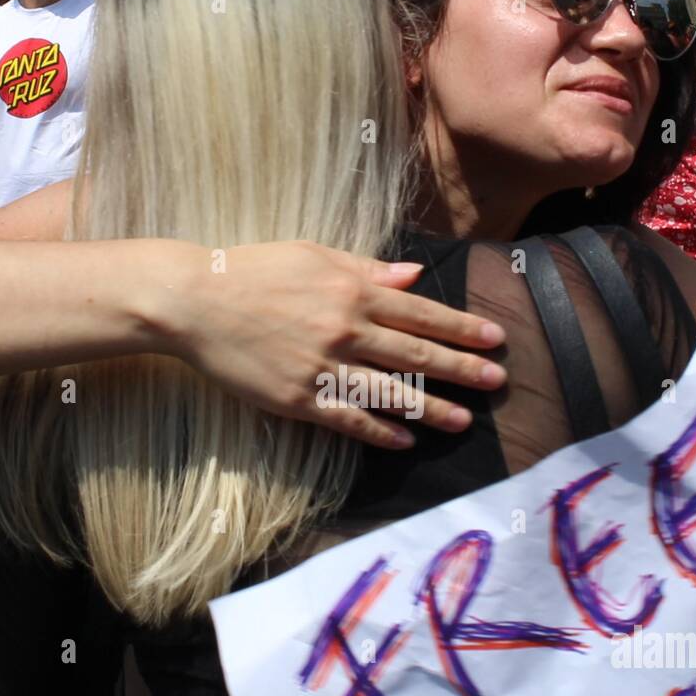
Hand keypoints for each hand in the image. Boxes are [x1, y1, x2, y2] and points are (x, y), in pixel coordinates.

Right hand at [171, 241, 507, 448]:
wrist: (196, 301)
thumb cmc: (254, 270)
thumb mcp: (314, 254)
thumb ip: (367, 267)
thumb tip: (414, 275)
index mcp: (352, 289)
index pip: (421, 312)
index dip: (462, 328)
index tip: (495, 339)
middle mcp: (346, 329)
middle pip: (416, 353)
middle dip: (462, 369)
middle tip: (498, 381)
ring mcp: (323, 367)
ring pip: (390, 392)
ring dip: (431, 408)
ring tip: (463, 420)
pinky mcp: (299, 397)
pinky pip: (349, 420)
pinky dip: (379, 432)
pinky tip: (405, 441)